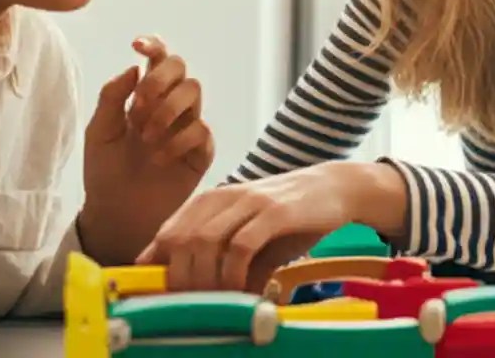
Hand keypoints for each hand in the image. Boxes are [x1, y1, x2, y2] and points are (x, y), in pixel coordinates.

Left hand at [77, 36, 213, 264]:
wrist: (117, 212)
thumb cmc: (106, 170)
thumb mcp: (99, 131)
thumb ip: (112, 96)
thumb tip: (134, 67)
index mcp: (144, 95)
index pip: (157, 59)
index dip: (153, 45)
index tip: (137, 46)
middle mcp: (170, 105)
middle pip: (181, 67)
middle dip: (159, 79)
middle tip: (139, 105)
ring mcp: (187, 126)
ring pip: (194, 91)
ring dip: (167, 109)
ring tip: (146, 136)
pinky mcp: (201, 151)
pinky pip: (201, 130)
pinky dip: (177, 141)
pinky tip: (160, 159)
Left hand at [135, 161, 406, 292]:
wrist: (334, 188)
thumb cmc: (288, 217)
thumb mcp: (247, 236)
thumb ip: (219, 260)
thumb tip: (190, 297)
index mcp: (209, 202)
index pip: (166, 236)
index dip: (160, 271)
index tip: (168, 299)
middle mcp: (222, 197)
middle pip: (179, 242)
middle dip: (181, 281)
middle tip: (196, 307)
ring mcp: (247, 202)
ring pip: (204, 242)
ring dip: (206, 280)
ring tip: (219, 301)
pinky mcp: (274, 211)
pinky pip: (240, 246)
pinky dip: (234, 273)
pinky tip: (243, 289)